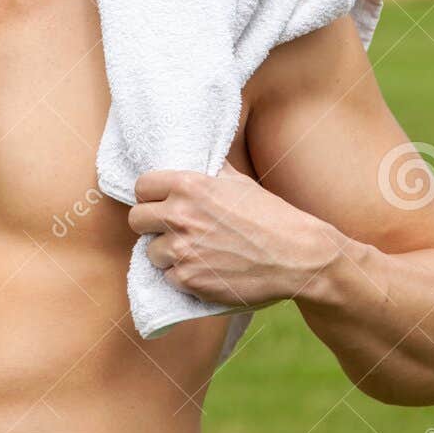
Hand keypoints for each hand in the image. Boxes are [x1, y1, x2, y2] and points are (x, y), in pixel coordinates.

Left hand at [127, 162, 341, 309]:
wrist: (297, 257)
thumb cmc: (271, 216)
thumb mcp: (239, 182)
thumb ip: (210, 169)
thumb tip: (196, 153)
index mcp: (189, 186)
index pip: (141, 186)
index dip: (149, 195)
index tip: (157, 201)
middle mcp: (180, 216)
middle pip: (136, 219)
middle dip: (151, 224)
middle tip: (172, 228)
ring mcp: (182, 250)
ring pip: (151, 252)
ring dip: (168, 253)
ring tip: (195, 251)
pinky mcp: (189, 280)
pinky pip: (168, 277)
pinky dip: (183, 276)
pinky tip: (206, 269)